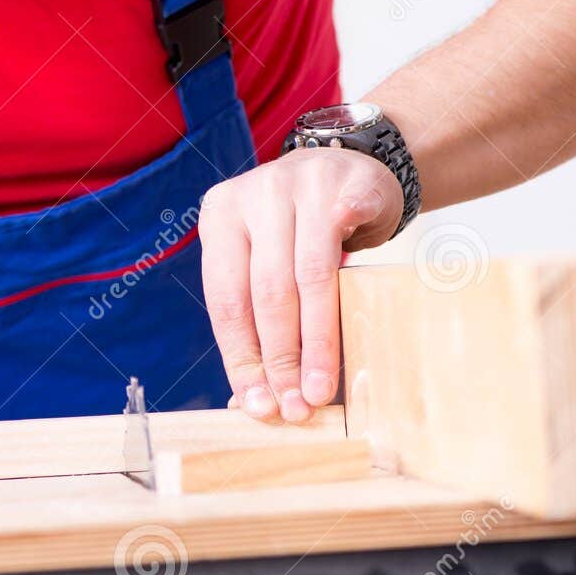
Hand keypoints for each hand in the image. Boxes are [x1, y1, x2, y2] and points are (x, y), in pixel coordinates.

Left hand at [198, 147, 401, 422]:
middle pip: (263, 292)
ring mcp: (297, 186)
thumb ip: (256, 313)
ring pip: (304, 279)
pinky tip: (350, 341)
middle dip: (278, 358)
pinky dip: (343, 302)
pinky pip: (342, 255)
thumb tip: (254, 399)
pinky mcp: (343, 188)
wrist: (355, 168)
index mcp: (220, 215)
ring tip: (319, 389)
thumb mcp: (267, 257)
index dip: (241, 356)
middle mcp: (252, 195)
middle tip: (293, 406)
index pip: (225, 298)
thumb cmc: (302, 228)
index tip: (257, 403)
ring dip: (313, 344)